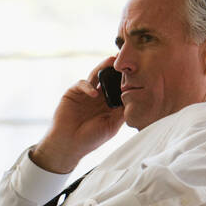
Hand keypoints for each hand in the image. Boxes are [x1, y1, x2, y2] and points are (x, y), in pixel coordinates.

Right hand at [31, 57, 126, 173]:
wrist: (68, 144)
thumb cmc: (90, 139)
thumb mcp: (112, 126)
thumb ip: (122, 113)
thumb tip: (136, 99)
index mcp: (108, 104)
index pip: (118, 87)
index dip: (126, 79)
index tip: (137, 72)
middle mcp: (98, 96)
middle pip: (108, 78)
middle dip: (116, 69)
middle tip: (125, 61)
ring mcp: (85, 93)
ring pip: (96, 75)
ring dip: (103, 67)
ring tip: (112, 61)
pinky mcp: (73, 93)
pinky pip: (82, 83)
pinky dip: (88, 86)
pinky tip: (94, 94)